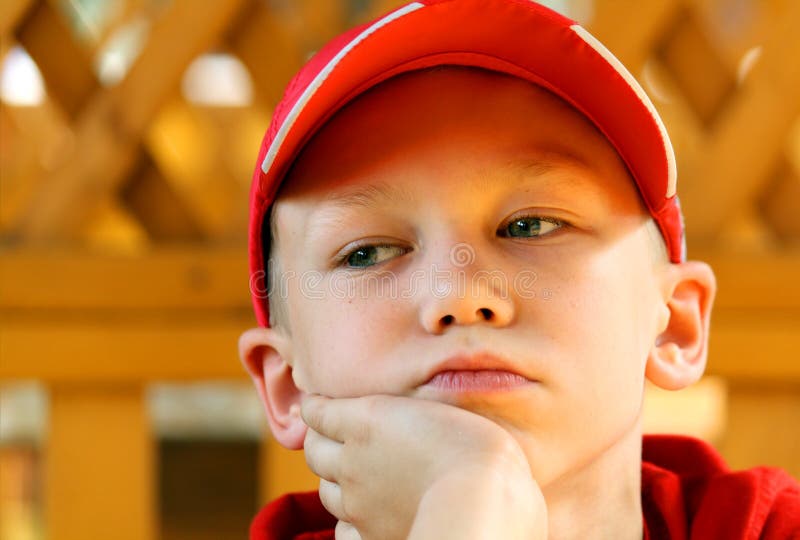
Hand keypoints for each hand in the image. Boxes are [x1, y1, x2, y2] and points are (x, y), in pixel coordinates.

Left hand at [301, 393, 546, 539]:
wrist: (482, 500)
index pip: (316, 411)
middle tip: (337, 437)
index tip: (323, 404)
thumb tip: (399, 407)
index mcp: (365, 420)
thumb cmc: (477, 447)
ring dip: (334, 480)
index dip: (317, 406)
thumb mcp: (441, 407)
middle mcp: (352, 460)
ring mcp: (358, 502)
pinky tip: (365, 514)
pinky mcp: (370, 536)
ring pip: (324, 489)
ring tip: (354, 474)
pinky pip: (342, 529)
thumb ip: (409, 408)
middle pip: (314, 449)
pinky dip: (348, 520)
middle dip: (321, 441)